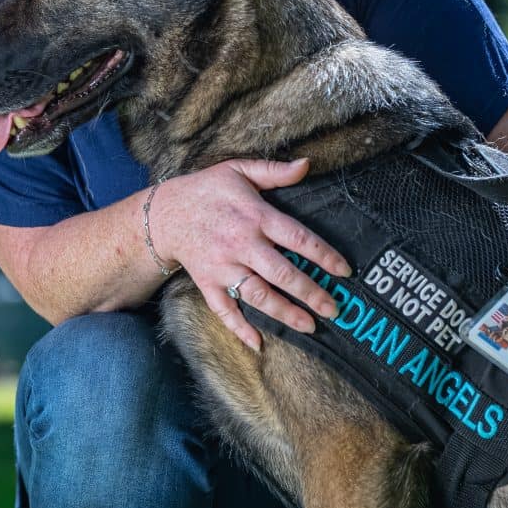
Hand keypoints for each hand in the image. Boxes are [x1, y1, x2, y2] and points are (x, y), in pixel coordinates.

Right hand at [151, 158, 350, 351]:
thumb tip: (307, 164)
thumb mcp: (239, 170)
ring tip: (310, 326)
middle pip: (282, 273)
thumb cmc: (206, 190)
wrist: (164, 213)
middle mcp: (241, 245)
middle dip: (311, 293)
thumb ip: (274, 171)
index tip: (344, 271)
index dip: (324, 255)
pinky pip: (224, 310)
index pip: (297, 238)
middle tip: (334, 309)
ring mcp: (223, 267)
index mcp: (255, 216)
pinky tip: (258, 342)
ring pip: (258, 295)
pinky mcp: (207, 283)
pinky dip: (239, 328)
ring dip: (285, 313)